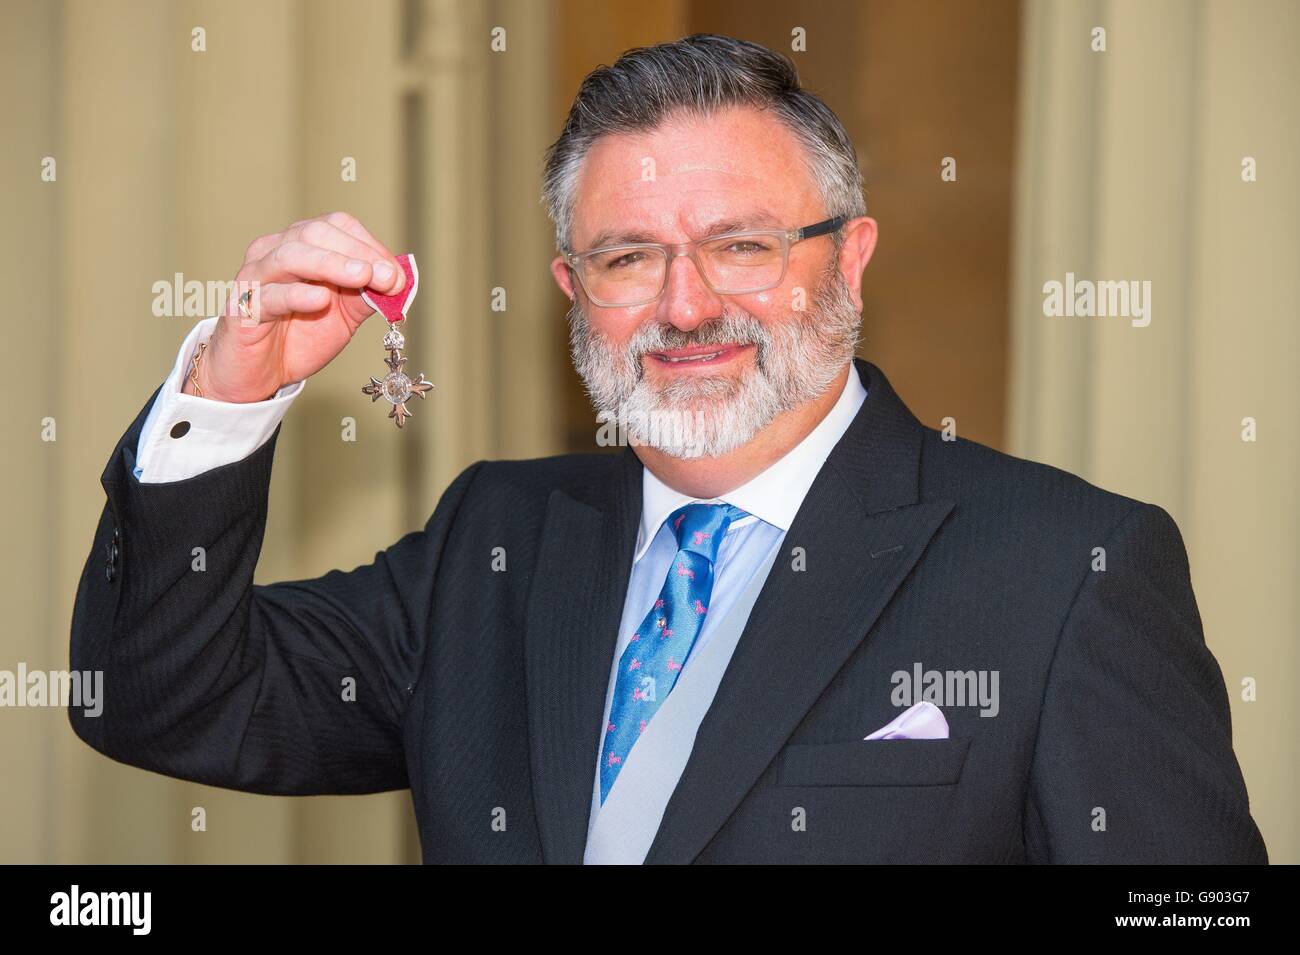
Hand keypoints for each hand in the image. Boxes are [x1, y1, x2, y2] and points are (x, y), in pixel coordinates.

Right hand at [186, 211, 403, 402]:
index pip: (335, 226)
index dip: (369, 246)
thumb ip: (367, 295)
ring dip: (332, 264)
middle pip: (315, 234)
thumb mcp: (344, 315)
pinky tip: (321, 299)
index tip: (396, 275)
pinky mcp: (242, 308)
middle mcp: (274, 252)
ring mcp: (255, 278)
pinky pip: (269, 296)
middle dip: (357, 253)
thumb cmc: (300, 336)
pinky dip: (297, 294)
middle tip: (388, 278)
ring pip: (291, 256)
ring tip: (362, 277)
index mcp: (300, 246)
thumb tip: (397, 280)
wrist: (262, 375)